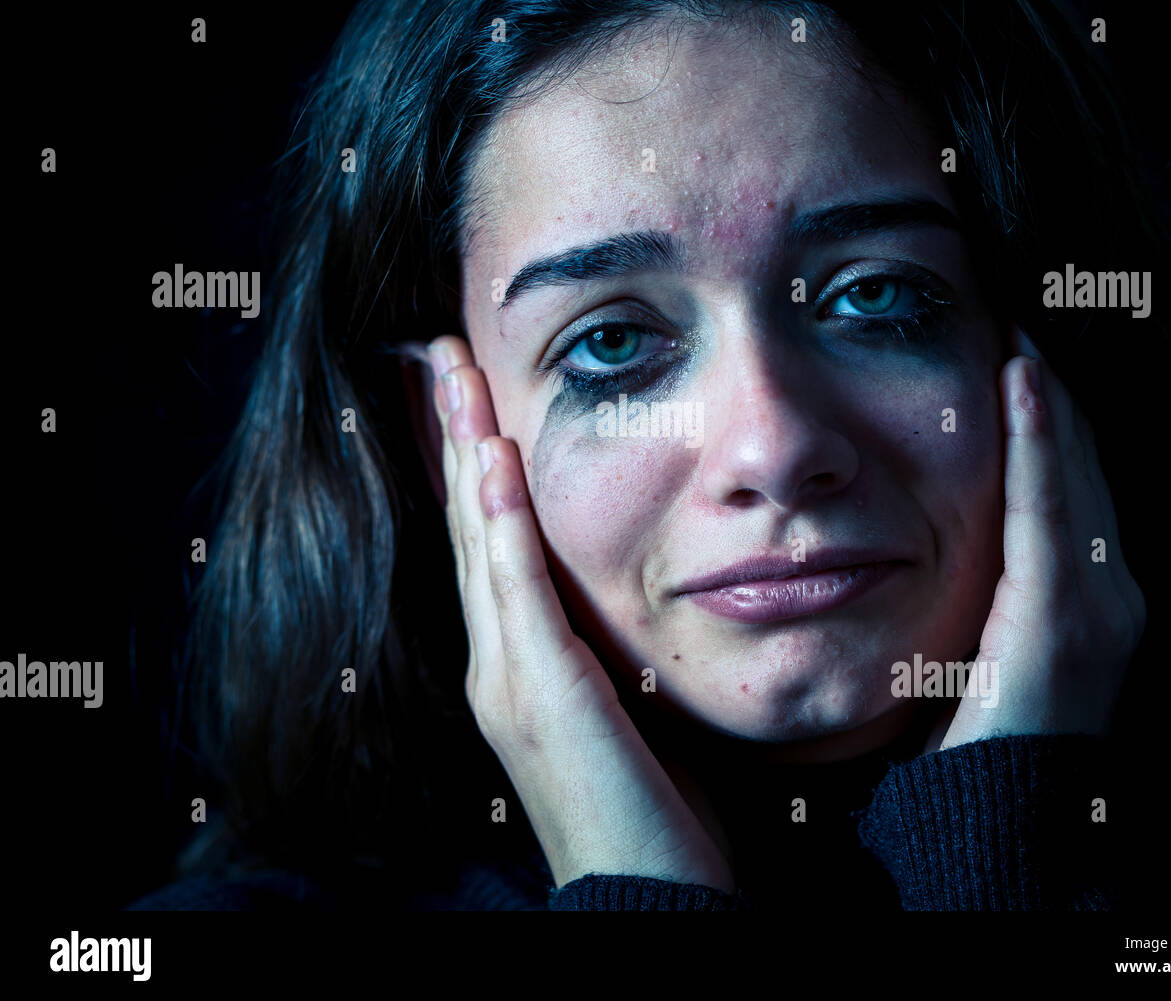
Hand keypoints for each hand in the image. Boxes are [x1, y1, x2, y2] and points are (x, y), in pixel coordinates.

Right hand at [405, 334, 733, 891]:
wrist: (647, 900)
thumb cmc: (649, 809)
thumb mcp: (627, 707)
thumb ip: (613, 646)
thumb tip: (635, 591)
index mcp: (520, 660)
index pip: (488, 538)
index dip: (470, 461)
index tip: (467, 390)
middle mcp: (499, 660)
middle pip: (468, 524)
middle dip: (452, 434)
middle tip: (440, 350)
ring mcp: (511, 680)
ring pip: (481, 542)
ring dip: (466, 453)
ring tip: (455, 374)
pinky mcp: (543, 699)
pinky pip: (518, 594)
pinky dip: (502, 525)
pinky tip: (494, 466)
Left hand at [929, 324, 1144, 751]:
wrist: (991, 821)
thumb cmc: (967, 728)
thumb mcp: (975, 634)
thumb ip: (974, 577)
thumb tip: (919, 522)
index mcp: (1084, 594)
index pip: (1066, 483)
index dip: (1046, 417)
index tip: (1014, 352)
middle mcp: (1107, 591)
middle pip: (1077, 466)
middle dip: (1050, 395)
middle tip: (1018, 318)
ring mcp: (1098, 606)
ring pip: (1072, 473)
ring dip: (1047, 400)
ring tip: (1019, 332)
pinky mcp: (1067, 624)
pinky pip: (1049, 514)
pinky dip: (1039, 446)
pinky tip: (1023, 386)